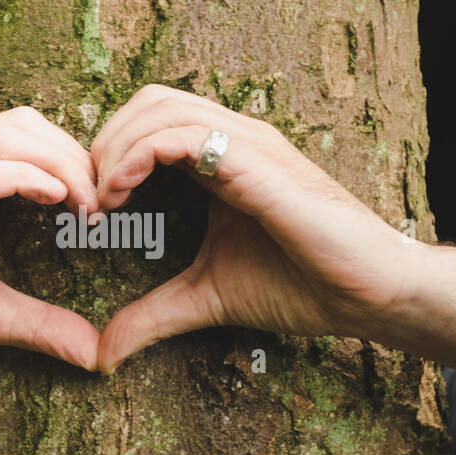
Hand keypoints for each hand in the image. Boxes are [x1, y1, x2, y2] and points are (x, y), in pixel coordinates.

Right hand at [0, 107, 100, 369]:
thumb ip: (39, 323)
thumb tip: (93, 351)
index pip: (24, 136)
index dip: (70, 159)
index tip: (101, 204)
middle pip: (23, 123)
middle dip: (75, 154)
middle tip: (105, 202)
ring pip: (8, 134)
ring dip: (60, 162)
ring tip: (88, 203)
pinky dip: (26, 177)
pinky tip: (55, 200)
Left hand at [91, 85, 411, 372]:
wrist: (370, 293)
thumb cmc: (305, 285)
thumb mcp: (207, 299)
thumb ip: (153, 315)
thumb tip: (102, 354)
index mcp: (223, 158)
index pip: (151, 121)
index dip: (109, 152)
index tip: (90, 208)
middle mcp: (235, 138)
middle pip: (148, 100)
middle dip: (104, 140)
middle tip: (85, 197)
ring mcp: (249, 143)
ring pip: (159, 107)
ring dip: (114, 147)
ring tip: (99, 199)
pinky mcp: (258, 160)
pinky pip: (182, 135)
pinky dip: (137, 156)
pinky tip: (119, 196)